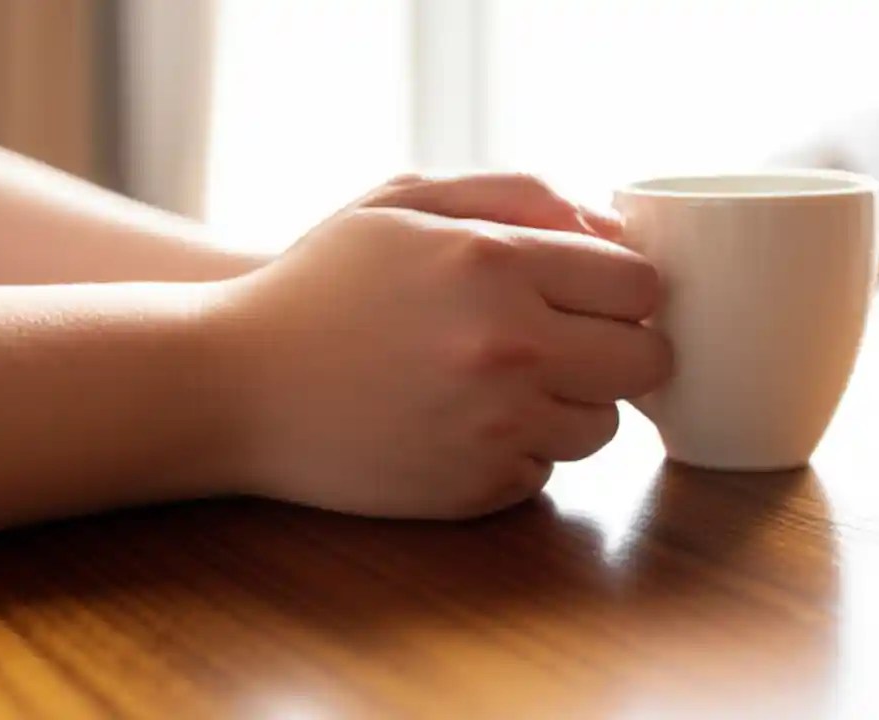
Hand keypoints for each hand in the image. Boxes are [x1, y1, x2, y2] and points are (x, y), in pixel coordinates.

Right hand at [211, 173, 669, 518]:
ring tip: (502, 386)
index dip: (624, 291)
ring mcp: (495, 426)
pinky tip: (461, 425)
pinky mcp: (473, 488)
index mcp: (497, 262)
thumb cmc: (318, 285)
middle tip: (566, 345)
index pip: (640, 286)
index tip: (594, 298)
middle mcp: (510, 347)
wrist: (233, 385)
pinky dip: (518, 451)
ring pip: (603, 427)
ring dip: (570, 405)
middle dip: (617, 350)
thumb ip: (514, 192)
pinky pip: (546, 471)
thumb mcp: (401, 202)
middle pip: (646, 362)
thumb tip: (609, 228)